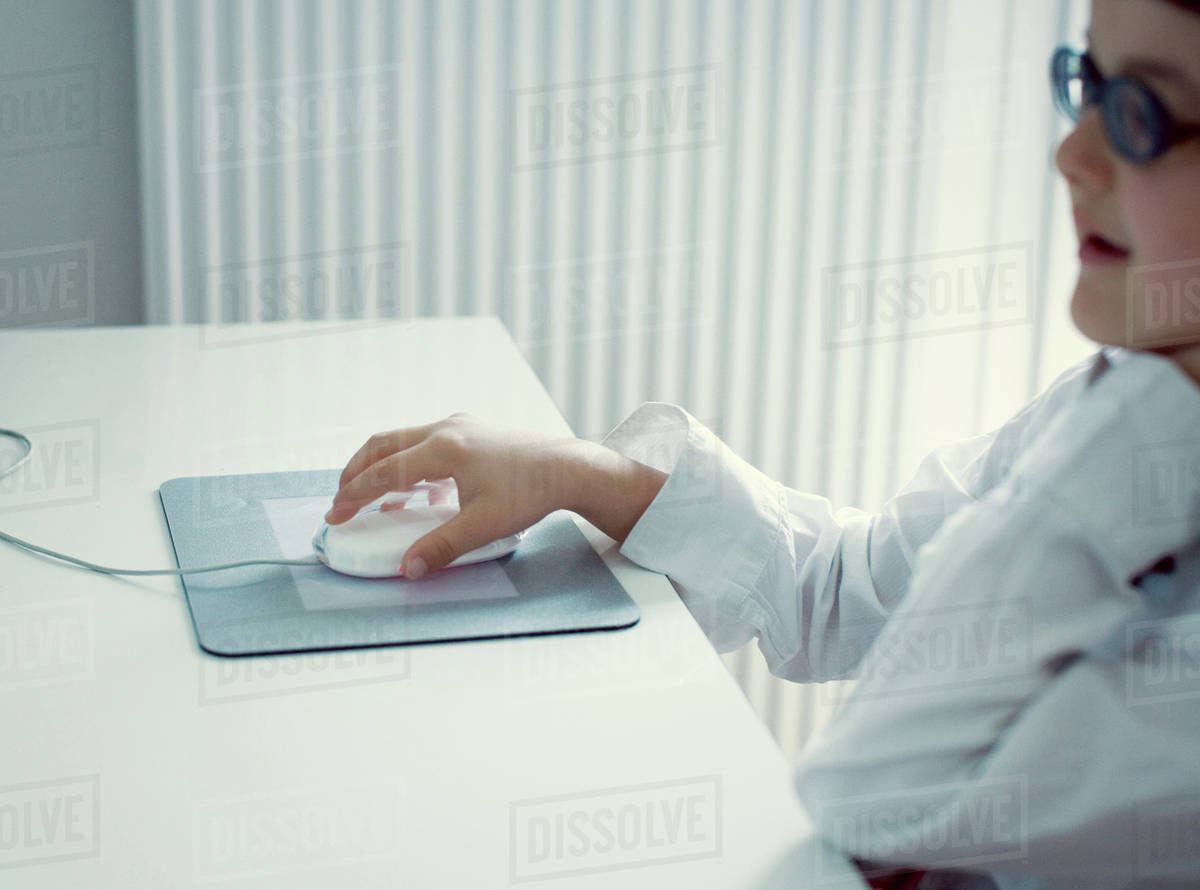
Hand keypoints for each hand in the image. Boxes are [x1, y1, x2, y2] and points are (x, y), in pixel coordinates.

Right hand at [325, 413, 614, 578]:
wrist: (569, 468)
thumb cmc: (530, 492)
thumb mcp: (483, 525)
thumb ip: (441, 547)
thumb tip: (409, 569)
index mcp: (444, 449)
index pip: (384, 473)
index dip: (354, 495)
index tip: (335, 513)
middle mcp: (446, 429)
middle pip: (384, 445)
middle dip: (357, 472)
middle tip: (341, 499)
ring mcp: (460, 426)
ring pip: (404, 441)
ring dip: (382, 466)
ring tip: (370, 496)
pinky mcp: (472, 430)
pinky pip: (426, 444)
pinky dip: (409, 465)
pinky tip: (414, 493)